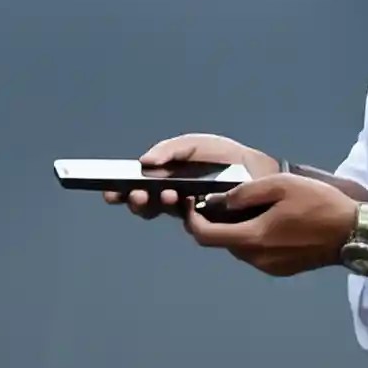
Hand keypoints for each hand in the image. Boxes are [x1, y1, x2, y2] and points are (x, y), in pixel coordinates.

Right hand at [102, 133, 280, 220]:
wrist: (259, 171)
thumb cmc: (226, 157)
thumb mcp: (194, 144)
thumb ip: (169, 149)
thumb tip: (144, 162)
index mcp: (165, 176)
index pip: (136, 185)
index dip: (119, 189)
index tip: (108, 190)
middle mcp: (171, 196)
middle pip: (142, 203)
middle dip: (134, 200)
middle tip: (136, 194)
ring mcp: (186, 211)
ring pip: (160, 214)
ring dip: (155, 206)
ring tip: (164, 195)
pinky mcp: (204, 223)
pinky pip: (185, 223)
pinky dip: (181, 211)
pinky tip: (185, 199)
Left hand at [184, 172, 356, 276]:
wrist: (354, 234)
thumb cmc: (319, 204)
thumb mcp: (280, 185)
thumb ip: (244, 193)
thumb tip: (217, 201)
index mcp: (253, 238)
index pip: (205, 236)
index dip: (191, 219)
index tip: (191, 203)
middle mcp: (256, 259)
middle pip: (220, 242)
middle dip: (213, 222)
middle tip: (219, 200)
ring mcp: (269, 267)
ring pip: (238, 248)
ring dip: (234, 230)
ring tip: (247, 207)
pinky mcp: (281, 269)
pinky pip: (255, 253)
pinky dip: (251, 237)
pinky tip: (267, 220)